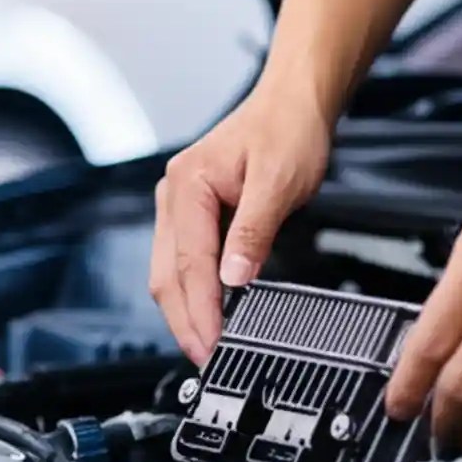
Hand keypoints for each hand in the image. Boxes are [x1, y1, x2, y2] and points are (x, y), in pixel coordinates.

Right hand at [150, 85, 331, 363]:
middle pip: (168, 276)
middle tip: (208, 360)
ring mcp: (179, 206)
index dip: (200, 311)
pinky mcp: (194, 215)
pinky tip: (210, 315)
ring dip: (187, 313)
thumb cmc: (287, 128)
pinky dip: (194, 294)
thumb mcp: (279, 182)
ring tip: (208, 347)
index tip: (213, 345)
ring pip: (170, 273)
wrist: (294, 102)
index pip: (188, 264)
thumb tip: (235, 281)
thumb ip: (253, 233)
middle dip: (186, 322)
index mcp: (187, 185)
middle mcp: (174, 195)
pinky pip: (184, 263)